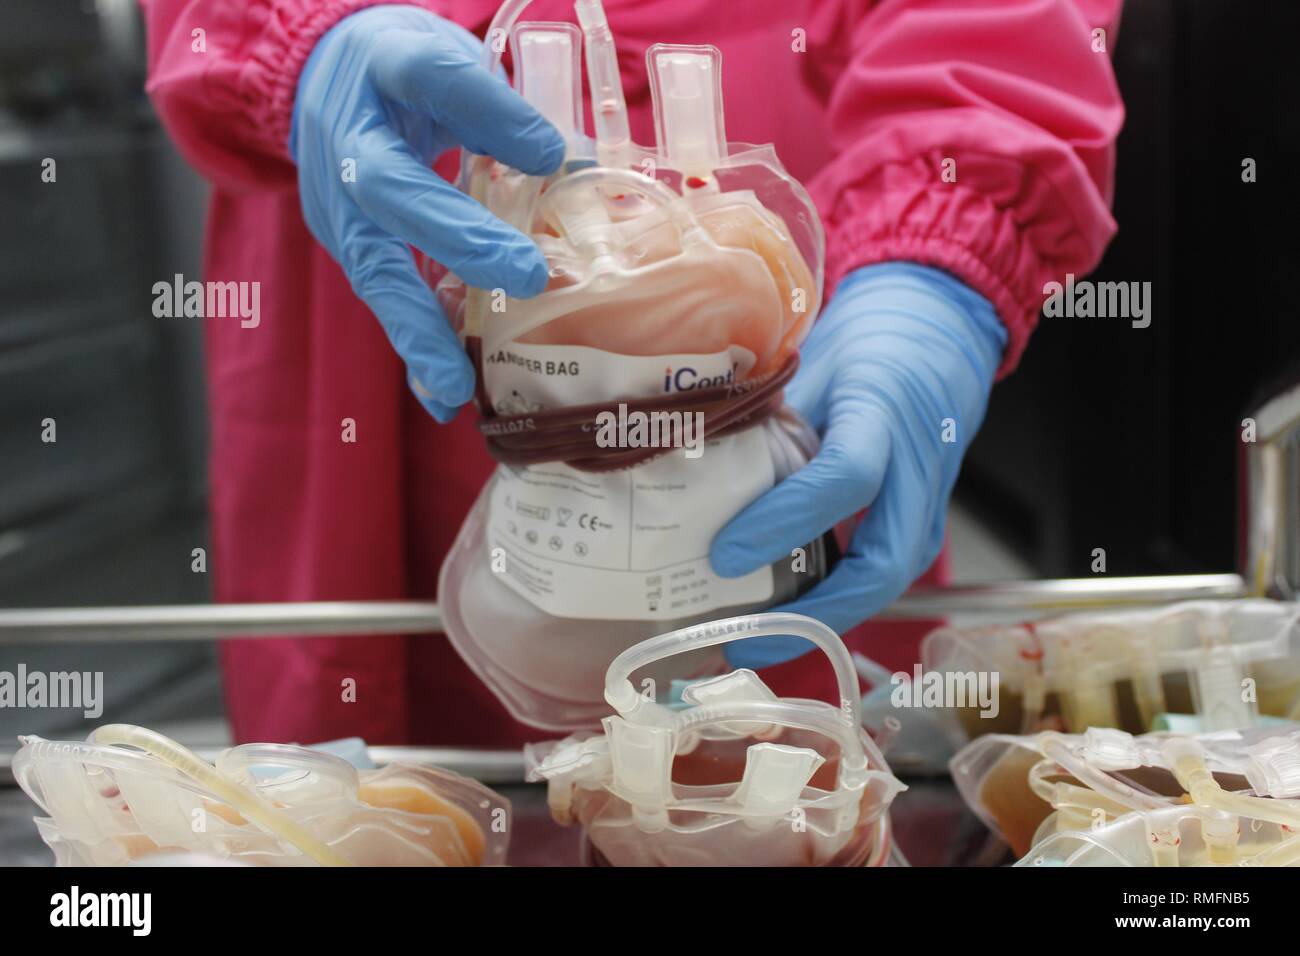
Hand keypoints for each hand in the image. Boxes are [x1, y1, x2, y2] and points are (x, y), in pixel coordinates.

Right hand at [292, 6, 565, 420]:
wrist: (324, 74)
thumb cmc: (406, 74)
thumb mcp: (452, 60)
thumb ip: (502, 106)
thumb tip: (561, 162)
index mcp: (384, 65)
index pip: (428, 74)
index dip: (484, 109)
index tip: (546, 151)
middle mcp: (347, 137)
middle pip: (394, 189)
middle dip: (458, 237)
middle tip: (523, 276)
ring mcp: (336, 197)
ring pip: (373, 264)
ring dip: (418, 327)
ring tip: (455, 384)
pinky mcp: (344, 243)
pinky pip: (381, 295)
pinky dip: (414, 344)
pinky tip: (445, 392)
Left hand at [709, 262, 1005, 667]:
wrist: (939, 329)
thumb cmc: (870, 339)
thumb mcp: (814, 360)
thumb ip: (769, 414)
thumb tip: (692, 464)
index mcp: (884, 411)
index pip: (843, 478)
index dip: (784, 522)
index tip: (724, 554)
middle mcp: (917, 465)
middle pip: (883, 564)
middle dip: (812, 612)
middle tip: (741, 635)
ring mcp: (929, 499)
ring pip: (886, 581)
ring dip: (823, 618)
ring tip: (754, 638)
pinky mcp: (922, 519)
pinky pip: (881, 571)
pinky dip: (834, 599)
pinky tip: (783, 614)